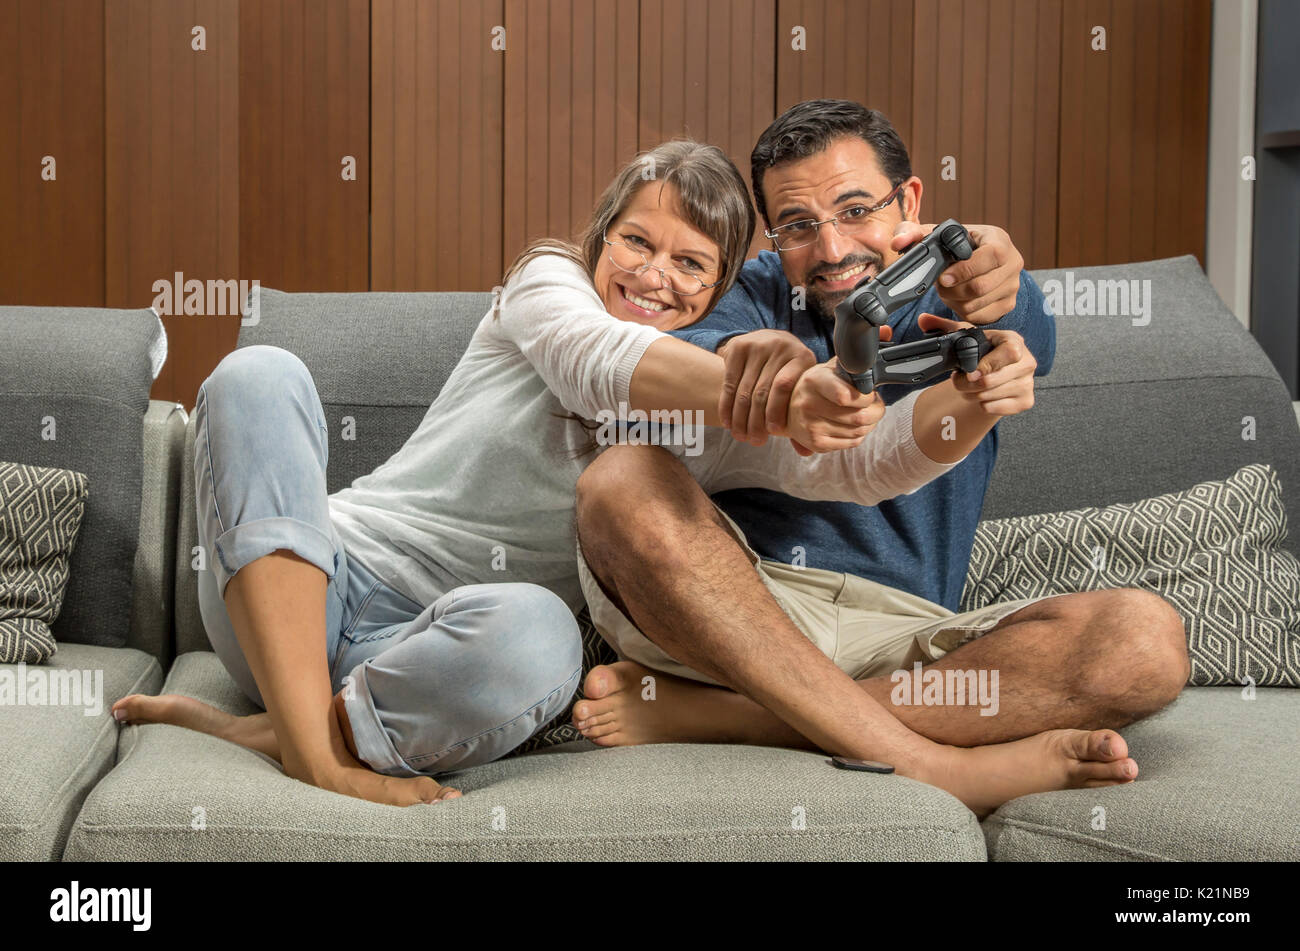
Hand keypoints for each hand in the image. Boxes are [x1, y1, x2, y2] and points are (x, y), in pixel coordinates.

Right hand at [716, 330, 816, 445]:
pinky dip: (726, 405)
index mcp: (802, 358)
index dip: (775, 411)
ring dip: (740, 417)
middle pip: (762, 390)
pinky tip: (728, 422)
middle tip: (754, 441)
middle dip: (755, 420)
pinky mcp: (738, 347)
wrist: (773, 340)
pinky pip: (729, 383)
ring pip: (744, 389)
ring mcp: (757, 345)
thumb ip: (801, 416)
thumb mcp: (801, 387)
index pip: (783, 387)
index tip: (772, 432)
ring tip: (740, 436)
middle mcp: (780, 347)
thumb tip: (804, 452)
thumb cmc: (790, 372)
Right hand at [785, 358, 885, 455]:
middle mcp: (809, 404)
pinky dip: (859, 435)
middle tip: (875, 404)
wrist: (788, 406)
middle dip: (875, 410)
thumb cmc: (816, 387)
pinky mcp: (816, 444)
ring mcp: (811, 427)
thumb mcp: (828, 369)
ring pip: (859, 431)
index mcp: (814, 381)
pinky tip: (852, 425)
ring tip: (864, 413)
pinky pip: (853, 442)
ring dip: (869, 423)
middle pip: (859, 416)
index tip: (869, 393)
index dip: (865, 397)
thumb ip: (848, 369)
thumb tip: (871, 374)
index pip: (845, 396)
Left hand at [891, 222, 1024, 323]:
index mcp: (1000, 240)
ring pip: (977, 305)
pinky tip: (957, 299)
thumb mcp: (935, 235)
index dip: (965, 270)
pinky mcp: (1007, 305)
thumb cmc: (954, 246)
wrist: (973, 261)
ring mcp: (1012, 286)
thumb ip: (912, 233)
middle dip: (952, 290)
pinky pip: (980, 317)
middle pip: (981, 286)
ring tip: (948, 289)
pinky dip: (962, 312)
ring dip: (955, 301)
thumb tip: (898, 242)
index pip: (992, 256)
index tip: (943, 277)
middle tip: (940, 285)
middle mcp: (1013, 262)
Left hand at [917, 313, 1036, 417]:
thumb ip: (946, 328)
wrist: (997, 376)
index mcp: (1015, 341)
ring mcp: (1028, 383)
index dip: (986, 364)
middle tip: (959, 380)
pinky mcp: (1026, 401)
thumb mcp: (966, 338)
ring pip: (988, 396)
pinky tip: (982, 396)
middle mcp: (1027, 362)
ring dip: (970, 394)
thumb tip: (923, 319)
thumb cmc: (983, 354)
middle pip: (991, 381)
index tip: (968, 372)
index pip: (1009, 352)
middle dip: (966, 384)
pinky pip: (994, 408)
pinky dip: (982, 404)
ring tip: (969, 386)